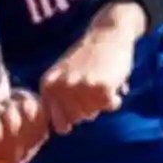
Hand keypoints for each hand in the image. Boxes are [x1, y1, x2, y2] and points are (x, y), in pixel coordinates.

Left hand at [40, 2, 146, 134]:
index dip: (72, 116)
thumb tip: (61, 130)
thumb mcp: (62, 75)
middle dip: (87, 109)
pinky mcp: (101, 86)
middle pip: (78, 120)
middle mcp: (61, 88)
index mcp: (48, 86)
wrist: (107, 33)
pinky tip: (112, 82)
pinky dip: (115, 98)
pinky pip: (110, 106)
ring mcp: (81, 87)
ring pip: (93, 114)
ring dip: (100, 103)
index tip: (78, 99)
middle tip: (92, 87)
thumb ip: (57, 101)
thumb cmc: (86, 57)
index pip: (59, 124)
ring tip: (100, 82)